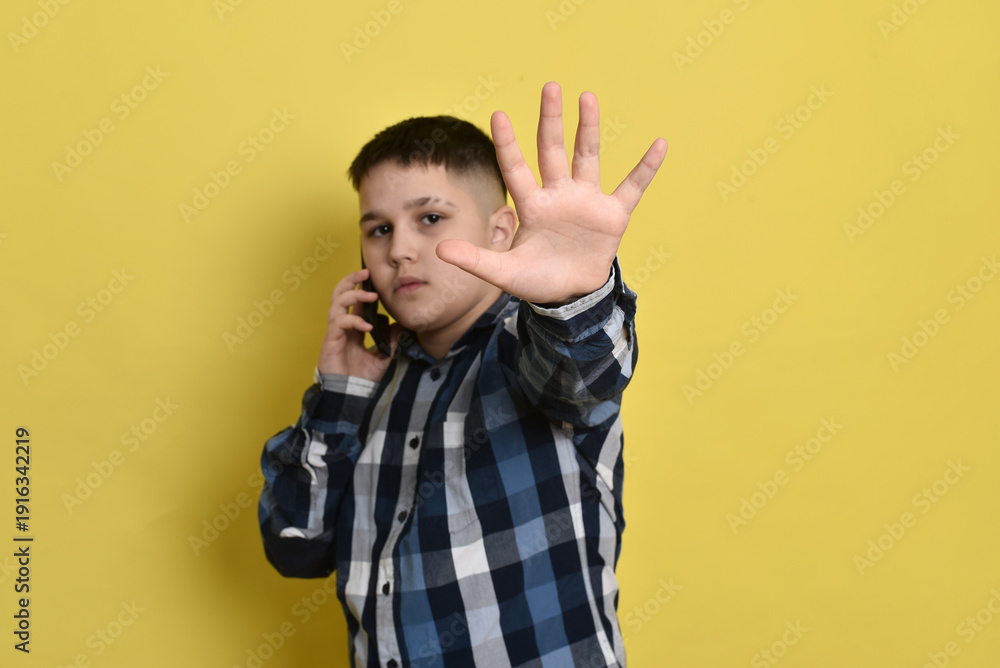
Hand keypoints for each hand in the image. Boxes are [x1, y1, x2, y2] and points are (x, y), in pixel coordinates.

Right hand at [317, 269, 401, 379]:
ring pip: (337, 302)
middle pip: (339, 293)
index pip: (354, 300)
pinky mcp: (330, 340)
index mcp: (352, 327)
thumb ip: (390, 340)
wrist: (351, 395)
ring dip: (354, 294)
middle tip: (365, 272)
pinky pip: (339, 322)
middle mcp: (342, 326)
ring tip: (371, 295)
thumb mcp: (383, 356)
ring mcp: (335, 332)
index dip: (361, 286)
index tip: (373, 276)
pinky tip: (367, 326)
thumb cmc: (362, 377)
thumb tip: (400, 325)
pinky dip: (354, 320)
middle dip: (351, 279)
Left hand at [436, 81, 666, 304]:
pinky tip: (660, 144)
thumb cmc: (537, 280)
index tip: (497, 114)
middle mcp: (558, 195)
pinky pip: (632, 187)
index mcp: (532, 206)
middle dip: (551, 120)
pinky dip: (646, 167)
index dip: (507, 144)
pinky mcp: (613, 214)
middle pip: (553, 151)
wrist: (571, 297)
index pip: (516, 168)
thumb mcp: (504, 273)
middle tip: (550, 87)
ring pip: (588, 157)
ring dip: (589, 128)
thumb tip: (439, 252)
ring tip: (587, 97)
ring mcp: (586, 201)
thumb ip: (476, 260)